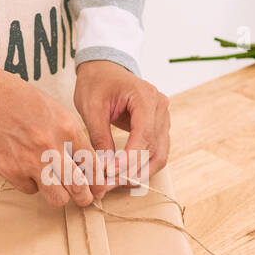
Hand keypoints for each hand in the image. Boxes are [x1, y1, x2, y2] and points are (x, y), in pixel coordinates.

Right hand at [0, 67, 95, 206]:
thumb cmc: (17, 98)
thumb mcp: (53, 110)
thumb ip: (70, 136)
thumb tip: (83, 164)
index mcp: (67, 128)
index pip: (93, 165)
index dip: (98, 182)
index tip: (97, 188)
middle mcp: (51, 147)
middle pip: (79, 188)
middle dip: (84, 197)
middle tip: (84, 198)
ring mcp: (29, 161)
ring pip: (57, 198)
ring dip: (58, 195)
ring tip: (55, 187)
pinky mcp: (9, 170)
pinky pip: (29, 190)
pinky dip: (30, 184)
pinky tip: (24, 169)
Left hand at [73, 59, 169, 197]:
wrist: (104, 69)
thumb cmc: (97, 83)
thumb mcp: (91, 108)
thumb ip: (100, 137)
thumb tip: (106, 167)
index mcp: (146, 97)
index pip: (144, 135)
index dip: (129, 158)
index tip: (110, 173)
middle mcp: (160, 108)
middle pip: (155, 149)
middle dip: (132, 171)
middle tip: (108, 184)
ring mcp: (163, 118)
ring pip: (159, 156)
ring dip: (138, 173)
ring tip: (114, 184)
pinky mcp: (158, 128)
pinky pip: (155, 153)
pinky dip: (141, 167)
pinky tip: (122, 176)